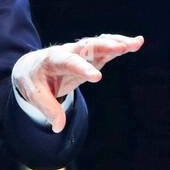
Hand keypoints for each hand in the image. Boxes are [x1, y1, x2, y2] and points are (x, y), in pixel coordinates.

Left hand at [13, 33, 143, 132]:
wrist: (32, 67)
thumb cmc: (34, 81)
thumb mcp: (35, 96)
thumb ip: (48, 109)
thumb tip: (58, 127)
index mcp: (53, 60)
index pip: (69, 62)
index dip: (82, 68)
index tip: (97, 77)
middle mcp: (69, 51)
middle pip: (87, 46)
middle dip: (104, 46)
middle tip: (122, 47)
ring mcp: (80, 53)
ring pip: (99, 43)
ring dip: (117, 42)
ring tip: (136, 43)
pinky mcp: (90, 56)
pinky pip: (106, 48)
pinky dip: (120, 44)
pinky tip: (137, 43)